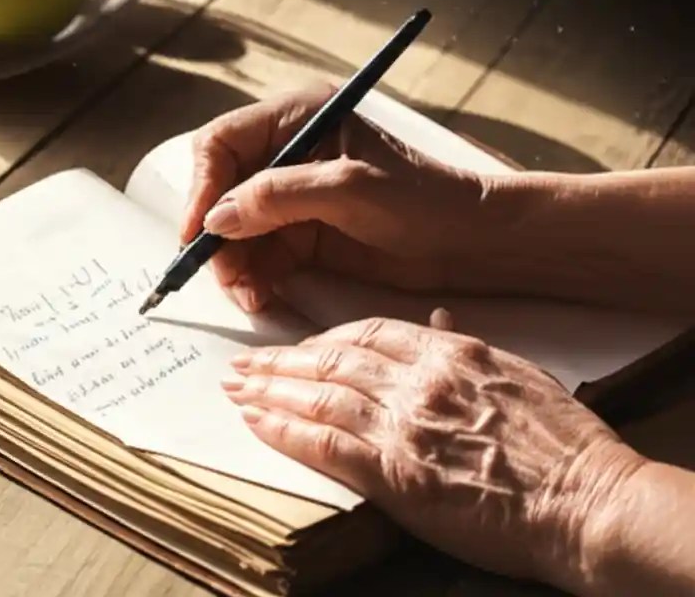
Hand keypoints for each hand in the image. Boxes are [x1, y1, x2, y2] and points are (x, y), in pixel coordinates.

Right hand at [180, 82, 511, 313]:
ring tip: (249, 294)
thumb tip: (216, 218)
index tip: (199, 230)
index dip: (203, 186)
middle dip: (217, 235)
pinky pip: (257, 257)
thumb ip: (278, 196)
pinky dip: (252, 279)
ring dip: (232, 264)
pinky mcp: (299, 236)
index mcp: (296, 118)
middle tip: (225, 273)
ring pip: (233, 231)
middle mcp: (285, 154)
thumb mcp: (348, 189)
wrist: (471, 243)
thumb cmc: (423, 199)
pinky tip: (261, 297)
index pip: (222, 144)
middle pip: (219, 192)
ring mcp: (291, 198)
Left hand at [221, 313, 646, 593]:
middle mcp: (417, 381)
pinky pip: (322, 442)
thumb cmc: (562, 445)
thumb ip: (467, 347)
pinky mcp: (393, 472)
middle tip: (242, 361)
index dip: (321, 338)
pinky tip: (253, 421)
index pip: (366, 332)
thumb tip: (438, 320)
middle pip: (330, 358)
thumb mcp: (517, 374)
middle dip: (280, 360)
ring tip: (234, 386)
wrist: (585, 499)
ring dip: (268, 389)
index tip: (295, 345)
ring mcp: (402, 425)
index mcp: (449, 353)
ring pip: (317, 394)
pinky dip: (282, 428)